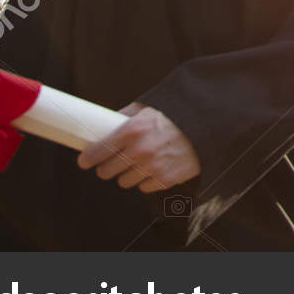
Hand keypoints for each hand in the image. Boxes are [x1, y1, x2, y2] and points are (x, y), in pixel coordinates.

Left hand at [77, 103, 199, 193]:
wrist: (208, 123)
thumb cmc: (177, 113)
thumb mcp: (150, 107)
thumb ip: (126, 115)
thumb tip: (105, 122)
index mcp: (132, 130)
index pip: (97, 152)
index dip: (88, 158)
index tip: (85, 160)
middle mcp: (139, 150)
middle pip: (106, 171)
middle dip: (107, 166)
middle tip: (114, 160)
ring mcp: (152, 167)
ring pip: (123, 181)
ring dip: (128, 173)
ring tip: (140, 161)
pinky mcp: (164, 180)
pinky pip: (143, 187)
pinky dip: (146, 179)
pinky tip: (155, 166)